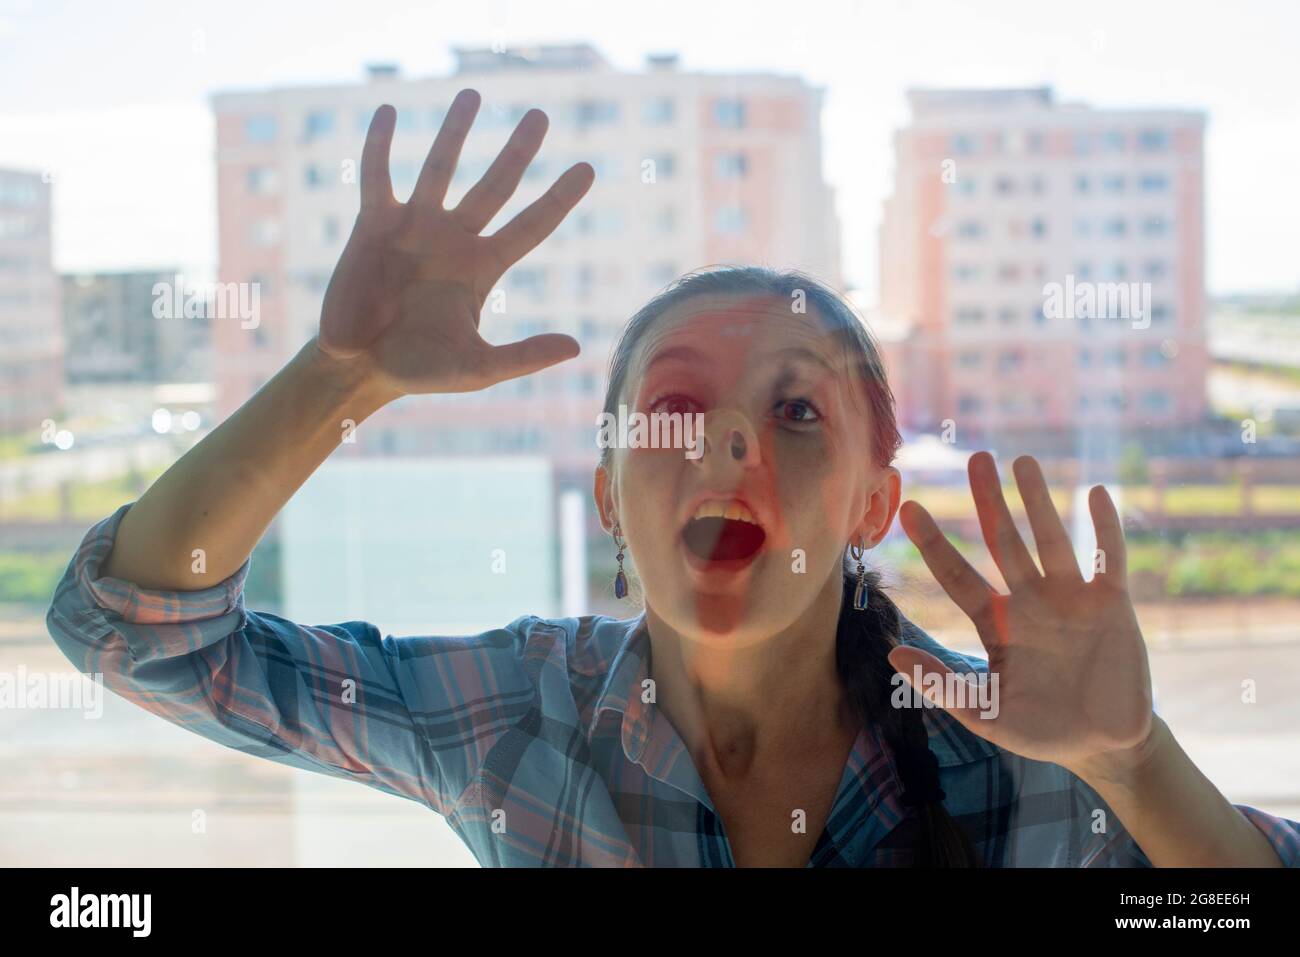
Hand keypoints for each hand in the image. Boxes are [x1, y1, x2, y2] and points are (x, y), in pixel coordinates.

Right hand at [319, 89, 593, 397]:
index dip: (559, 199)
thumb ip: (524, 355)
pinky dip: (380, 145)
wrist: (360, 367)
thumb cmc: (420, 369)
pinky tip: (388, 112)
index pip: (531, 225)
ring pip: (440, 168)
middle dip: (518, 151)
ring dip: (455, 132)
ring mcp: (414, 226)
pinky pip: (378, 176)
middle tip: (540, 114)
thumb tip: (575, 347)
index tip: (587, 169)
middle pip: (495, 186)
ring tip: (473, 93)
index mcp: (483, 267)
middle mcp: (454, 238)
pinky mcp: (373, 224)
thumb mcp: (478, 367)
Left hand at [889, 451, 1154, 774]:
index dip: (935, 545)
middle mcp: (1030, 601)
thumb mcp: (985, 713)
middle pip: (1004, 542)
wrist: (1103, 744)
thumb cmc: (1040, 728)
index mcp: (996, 623)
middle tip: (975, 458)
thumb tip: (893, 654)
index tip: (909, 508)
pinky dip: (1103, 528)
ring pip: (1050, 540)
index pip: (958, 577)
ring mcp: (1071, 598)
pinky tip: (1095, 494)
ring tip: (1023, 460)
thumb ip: (941, 686)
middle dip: (990, 502)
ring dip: (1038, 502)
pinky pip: (1107, 559)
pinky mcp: (1112, 605)